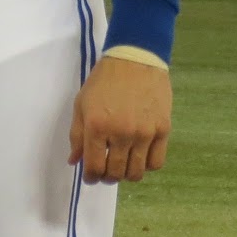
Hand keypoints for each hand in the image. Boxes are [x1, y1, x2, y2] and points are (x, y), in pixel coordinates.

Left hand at [67, 56, 171, 183]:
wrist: (134, 59)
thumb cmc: (103, 80)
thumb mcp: (82, 103)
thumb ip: (77, 135)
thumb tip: (74, 161)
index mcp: (97, 126)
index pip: (94, 167)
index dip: (91, 177)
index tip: (91, 176)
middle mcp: (121, 133)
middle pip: (116, 173)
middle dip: (107, 177)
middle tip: (106, 171)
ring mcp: (144, 133)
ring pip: (136, 172)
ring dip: (127, 174)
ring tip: (122, 164)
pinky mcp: (163, 130)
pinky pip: (156, 163)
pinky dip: (146, 165)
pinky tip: (139, 156)